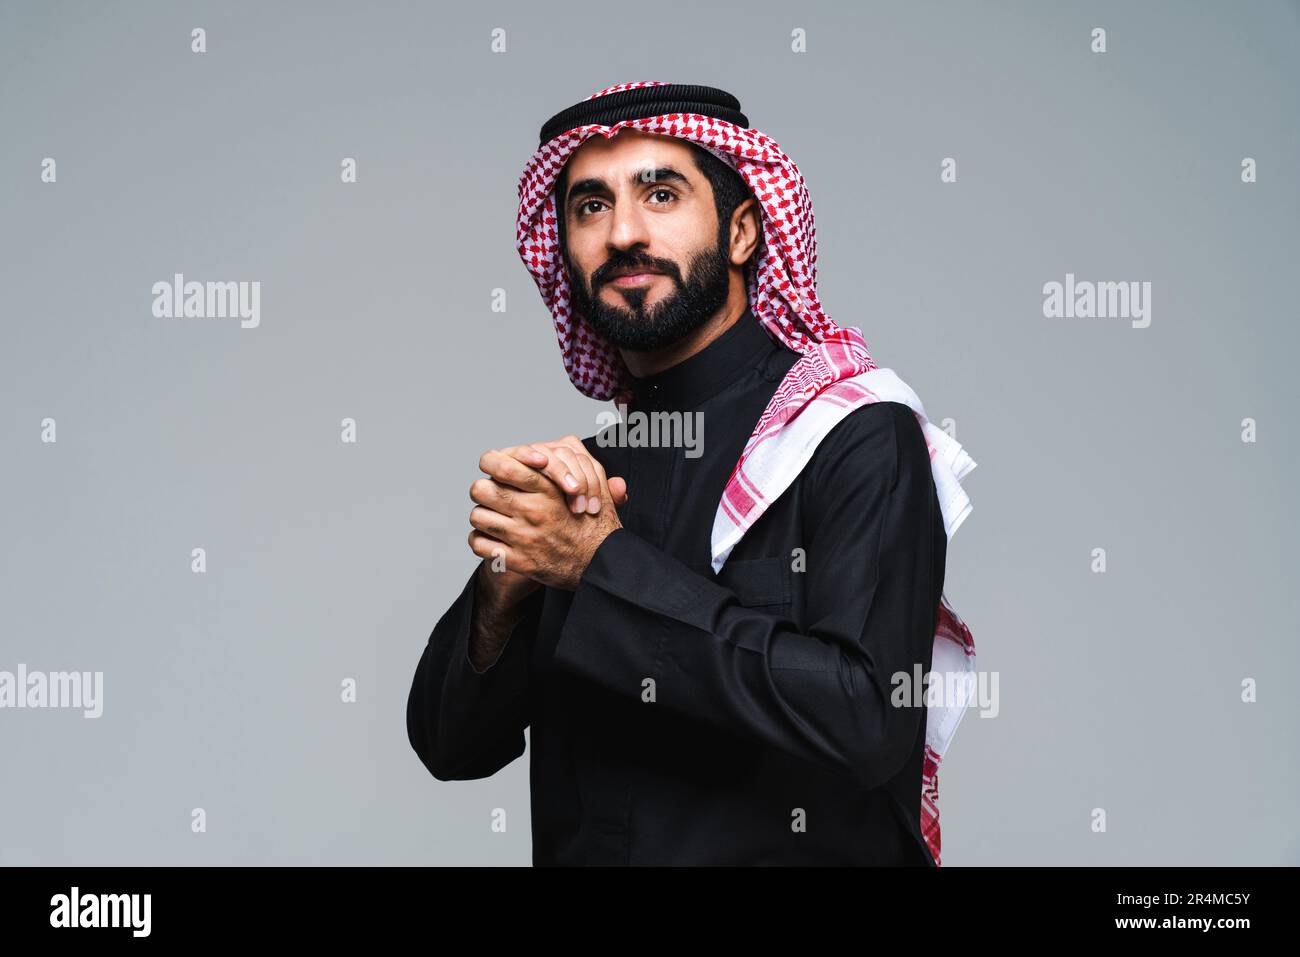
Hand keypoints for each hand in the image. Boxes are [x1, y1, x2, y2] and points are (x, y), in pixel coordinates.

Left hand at [467, 441, 623, 589]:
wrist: (601, 565)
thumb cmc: (595, 526)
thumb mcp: (592, 489)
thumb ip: (575, 466)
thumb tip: (561, 445)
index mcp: (547, 489)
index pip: (502, 465)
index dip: (492, 463)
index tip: (495, 468)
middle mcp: (532, 510)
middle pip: (481, 489)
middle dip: (483, 490)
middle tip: (491, 495)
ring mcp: (523, 536)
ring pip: (477, 516)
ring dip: (483, 516)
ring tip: (493, 518)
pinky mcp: (517, 560)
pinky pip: (480, 544)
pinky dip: (482, 542)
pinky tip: (493, 540)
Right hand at [506, 436, 628, 514]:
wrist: (521, 527)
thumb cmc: (552, 518)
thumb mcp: (580, 510)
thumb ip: (604, 497)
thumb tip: (621, 488)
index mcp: (568, 459)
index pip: (586, 461)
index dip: (593, 483)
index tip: (593, 509)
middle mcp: (548, 452)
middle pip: (568, 454)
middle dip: (580, 479)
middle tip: (581, 506)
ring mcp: (525, 455)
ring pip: (546, 451)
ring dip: (559, 469)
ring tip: (570, 490)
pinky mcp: (502, 459)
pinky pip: (515, 451)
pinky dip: (528, 454)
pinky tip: (540, 463)